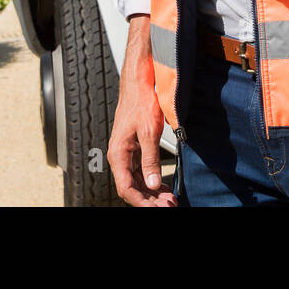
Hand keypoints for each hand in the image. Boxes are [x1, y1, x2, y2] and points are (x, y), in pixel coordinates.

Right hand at [107, 16, 177, 206]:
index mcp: (118, 153)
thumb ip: (150, 159)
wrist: (139, 81)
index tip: (158, 208)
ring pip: (137, 180)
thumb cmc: (141, 101)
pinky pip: (141, 170)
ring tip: (169, 199)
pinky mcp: (135, 147)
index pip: (126, 188)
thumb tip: (153, 184)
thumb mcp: (149, 131)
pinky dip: (152, 180)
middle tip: (169, 205)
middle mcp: (120, 155)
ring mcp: (127, 152)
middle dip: (149, 200)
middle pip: (132, 187)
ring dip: (152, 192)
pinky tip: (163, 186)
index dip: (141, 202)